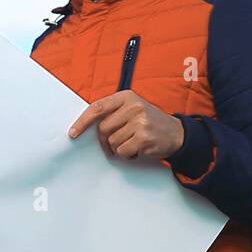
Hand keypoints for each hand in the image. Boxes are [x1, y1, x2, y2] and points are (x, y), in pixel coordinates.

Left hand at [68, 90, 183, 159]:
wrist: (178, 133)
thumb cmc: (150, 122)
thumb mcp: (133, 108)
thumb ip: (113, 112)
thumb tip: (87, 126)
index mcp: (127, 96)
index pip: (97, 107)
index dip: (82, 121)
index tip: (73, 133)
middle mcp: (134, 106)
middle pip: (103, 128)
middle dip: (106, 140)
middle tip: (117, 142)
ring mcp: (140, 122)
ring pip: (112, 142)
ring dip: (119, 148)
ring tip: (133, 142)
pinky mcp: (144, 137)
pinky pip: (123, 151)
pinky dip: (127, 154)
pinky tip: (138, 149)